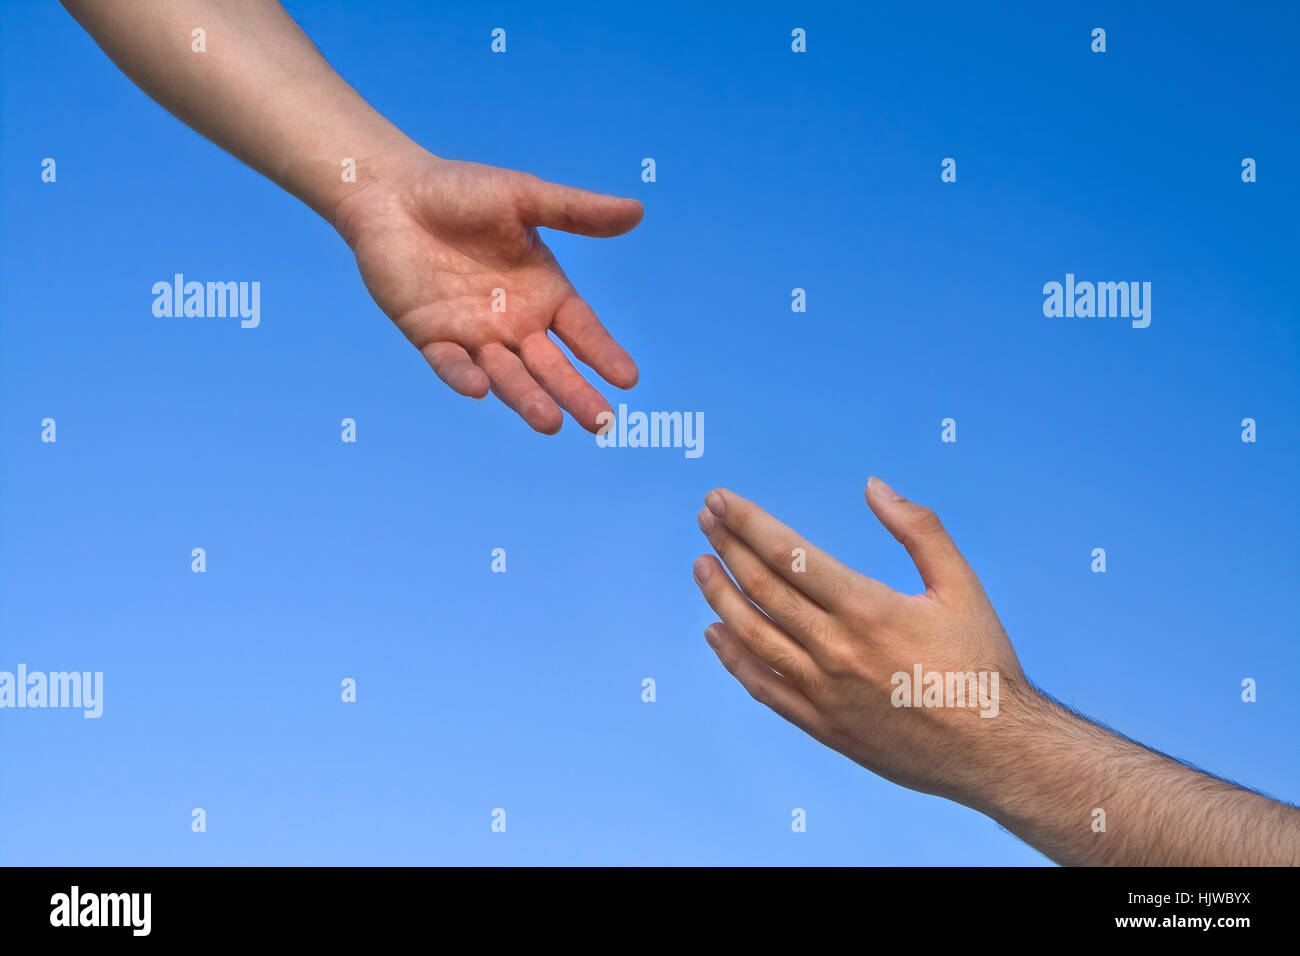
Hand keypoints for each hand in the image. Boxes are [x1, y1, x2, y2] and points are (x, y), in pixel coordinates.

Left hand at [334, 149, 643, 433]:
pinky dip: (463, 377)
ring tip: (549, 423)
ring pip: (507, 375)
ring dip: (527, 398)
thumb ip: (576, 211)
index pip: (582, 332)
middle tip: (600, 424)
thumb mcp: (524, 197)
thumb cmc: (461, 192)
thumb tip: (638, 211)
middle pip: (551, 367)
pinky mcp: (431, 337)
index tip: (627, 380)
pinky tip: (480, 388)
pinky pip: (450, 364)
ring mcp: (474, 335)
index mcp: (545, 293)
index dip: (604, 354)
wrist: (392, 192)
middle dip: (575, 394)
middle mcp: (515, 323)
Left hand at [693, 477, 1035, 806]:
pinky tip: (716, 632)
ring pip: (752, 635)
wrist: (996, 752)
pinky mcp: (822, 726)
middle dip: (728, 547)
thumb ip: (919, 529)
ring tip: (701, 566)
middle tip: (705, 520)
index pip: (789, 554)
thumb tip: (875, 486)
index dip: (748, 523)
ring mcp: (824, 691)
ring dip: (720, 596)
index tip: (720, 500)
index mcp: (868, 609)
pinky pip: (763, 687)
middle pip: (762, 588)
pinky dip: (733, 658)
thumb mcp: (962, 586)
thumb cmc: (982, 664)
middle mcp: (836, 649)